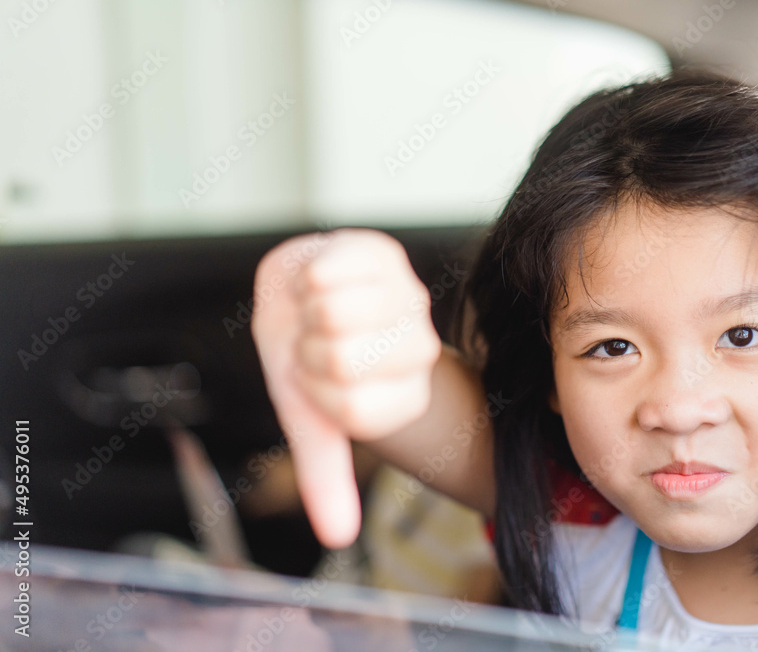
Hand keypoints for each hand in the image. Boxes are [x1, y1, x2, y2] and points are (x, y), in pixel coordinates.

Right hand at [251, 229, 440, 546]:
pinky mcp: (387, 255)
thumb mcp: (309, 419)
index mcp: (405, 397)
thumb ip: (324, 475)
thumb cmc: (306, 358)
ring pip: (337, 315)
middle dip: (307, 353)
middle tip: (316, 344)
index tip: (317, 381)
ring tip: (318, 312)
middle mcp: (418, 351)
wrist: (303, 295)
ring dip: (307, 315)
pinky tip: (321, 279)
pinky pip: (330, 272)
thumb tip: (338, 538)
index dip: (315, 393)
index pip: (351, 413)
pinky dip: (307, 277)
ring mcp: (408, 300)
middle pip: (342, 362)